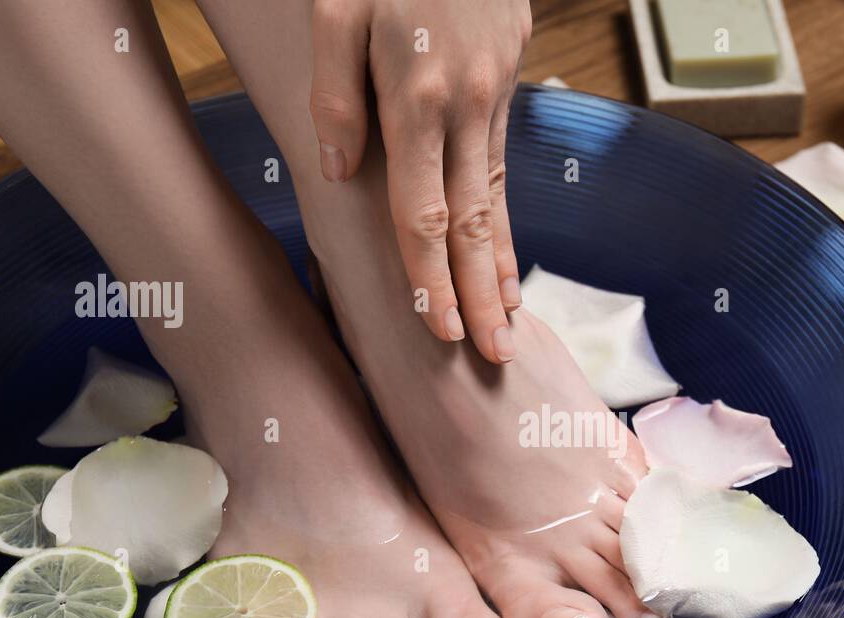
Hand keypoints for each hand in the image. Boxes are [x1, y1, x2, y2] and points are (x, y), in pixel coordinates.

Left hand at [309, 0, 531, 362]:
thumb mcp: (333, 9)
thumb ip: (334, 95)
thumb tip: (336, 173)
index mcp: (417, 95)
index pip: (421, 210)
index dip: (428, 275)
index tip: (437, 330)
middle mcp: (466, 106)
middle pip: (473, 221)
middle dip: (482, 295)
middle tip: (494, 358)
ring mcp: (495, 95)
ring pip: (499, 199)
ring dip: (504, 268)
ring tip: (510, 326)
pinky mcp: (509, 80)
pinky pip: (505, 166)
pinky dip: (508, 220)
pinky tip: (510, 255)